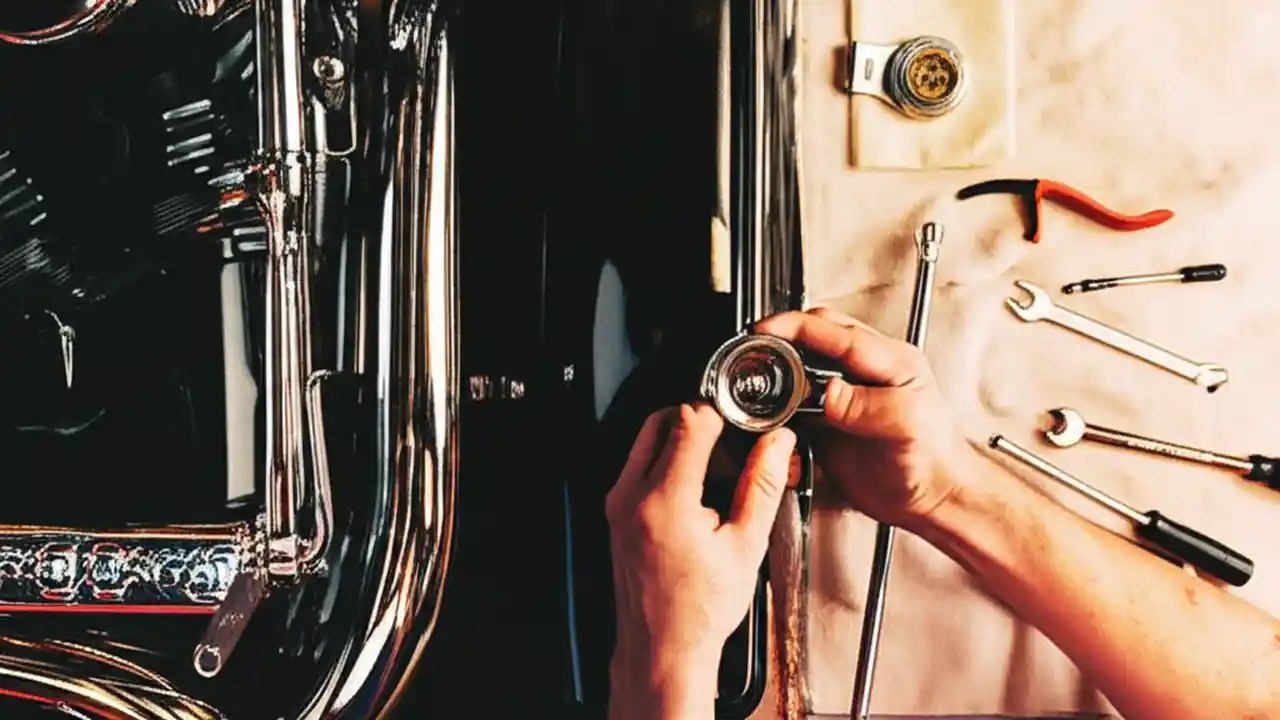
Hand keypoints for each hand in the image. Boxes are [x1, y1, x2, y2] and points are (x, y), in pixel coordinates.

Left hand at [605, 403, 796, 719]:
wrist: (662, 651)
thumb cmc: (699, 612)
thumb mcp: (745, 546)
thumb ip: (762, 485)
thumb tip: (778, 443)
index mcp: (664, 500)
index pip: (690, 421)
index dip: (724, 416)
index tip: (747, 426)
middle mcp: (630, 496)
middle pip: (663, 420)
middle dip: (701, 422)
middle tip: (733, 448)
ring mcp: (617, 504)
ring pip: (648, 440)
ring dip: (684, 442)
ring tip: (718, 477)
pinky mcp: (615, 512)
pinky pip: (639, 466)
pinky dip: (668, 464)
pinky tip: (698, 496)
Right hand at [755, 308, 976, 529]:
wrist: (933, 498)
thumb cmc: (934, 459)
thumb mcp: (908, 424)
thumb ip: (867, 405)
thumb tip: (828, 392)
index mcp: (887, 360)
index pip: (833, 330)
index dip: (795, 327)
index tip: (765, 331)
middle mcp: (862, 374)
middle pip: (811, 340)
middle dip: (779, 343)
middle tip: (754, 357)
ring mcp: (842, 398)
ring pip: (797, 373)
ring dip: (776, 381)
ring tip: (760, 395)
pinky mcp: (826, 425)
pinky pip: (793, 412)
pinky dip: (779, 418)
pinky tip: (779, 431)